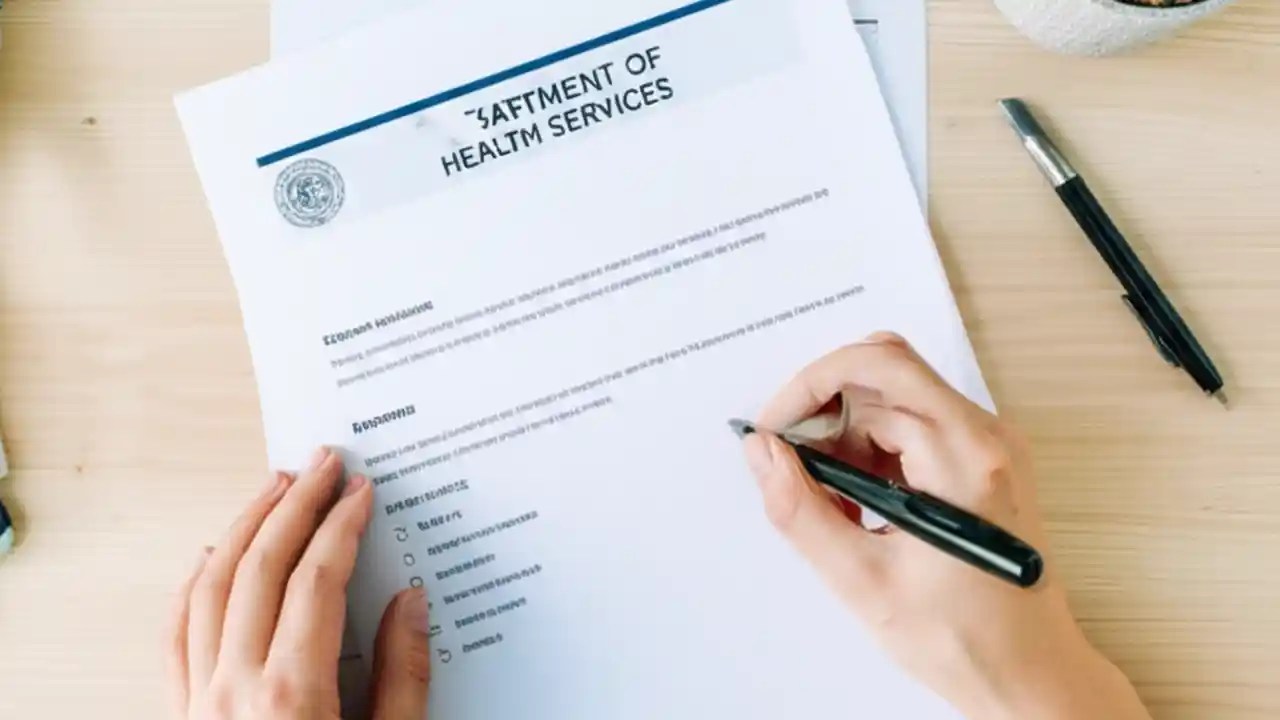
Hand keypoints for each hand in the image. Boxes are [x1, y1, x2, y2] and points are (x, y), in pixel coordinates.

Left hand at [167, 448, 431, 719]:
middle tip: (321, 466)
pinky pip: (177, 634)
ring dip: (246, 529)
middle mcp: (237, 690)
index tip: (358, 492)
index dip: (341, 527)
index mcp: (294, 696)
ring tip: (275, 489)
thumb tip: (410, 604)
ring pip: (211, 590)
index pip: (317, 583)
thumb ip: (403, 678)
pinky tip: (212, 556)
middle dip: (295, 506)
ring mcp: (201, 702)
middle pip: (261, 570)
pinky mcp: (184, 714)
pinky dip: (196, 584)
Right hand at [741, 333, 1151, 719]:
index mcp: (963, 456)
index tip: (775, 431)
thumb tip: (763, 452)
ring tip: (837, 507)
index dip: (809, 389)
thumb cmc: (966, 639)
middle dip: (826, 414)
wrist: (1031, 673)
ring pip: (897, 397)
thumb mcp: (863, 580)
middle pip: (885, 373)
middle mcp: (986, 436)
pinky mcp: (986, 460)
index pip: (875, 368)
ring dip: (849, 438)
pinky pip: (916, 425)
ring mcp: (991, 445)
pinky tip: (863, 508)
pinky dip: (874, 453)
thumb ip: (800, 510)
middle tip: (799, 472)